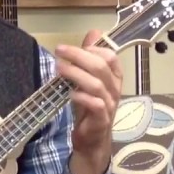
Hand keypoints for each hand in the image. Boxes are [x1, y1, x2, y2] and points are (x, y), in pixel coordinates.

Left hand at [55, 29, 123, 173]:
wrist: (92, 140)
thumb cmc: (90, 108)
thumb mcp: (88, 80)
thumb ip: (90, 58)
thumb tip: (94, 33)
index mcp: (114, 78)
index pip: (111, 57)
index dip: (93, 49)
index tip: (72, 47)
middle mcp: (114, 89)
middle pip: (101, 67)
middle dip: (79, 56)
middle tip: (59, 51)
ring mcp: (110, 104)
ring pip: (97, 84)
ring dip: (76, 74)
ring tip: (59, 69)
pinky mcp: (102, 119)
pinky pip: (96, 105)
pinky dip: (82, 97)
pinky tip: (69, 93)